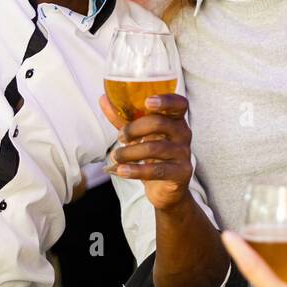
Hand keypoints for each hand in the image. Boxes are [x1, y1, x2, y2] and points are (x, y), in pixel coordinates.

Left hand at [98, 93, 193, 211]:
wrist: (164, 188)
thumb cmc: (152, 154)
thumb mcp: (138, 134)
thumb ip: (123, 117)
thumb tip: (103, 99)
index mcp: (175, 119)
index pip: (179, 104)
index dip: (166, 100)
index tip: (147, 101)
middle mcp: (183, 133)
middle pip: (159, 123)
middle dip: (134, 129)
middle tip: (120, 137)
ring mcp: (183, 154)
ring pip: (154, 148)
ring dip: (129, 152)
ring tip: (116, 156)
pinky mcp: (181, 173)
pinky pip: (156, 170)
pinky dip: (135, 170)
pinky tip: (121, 171)